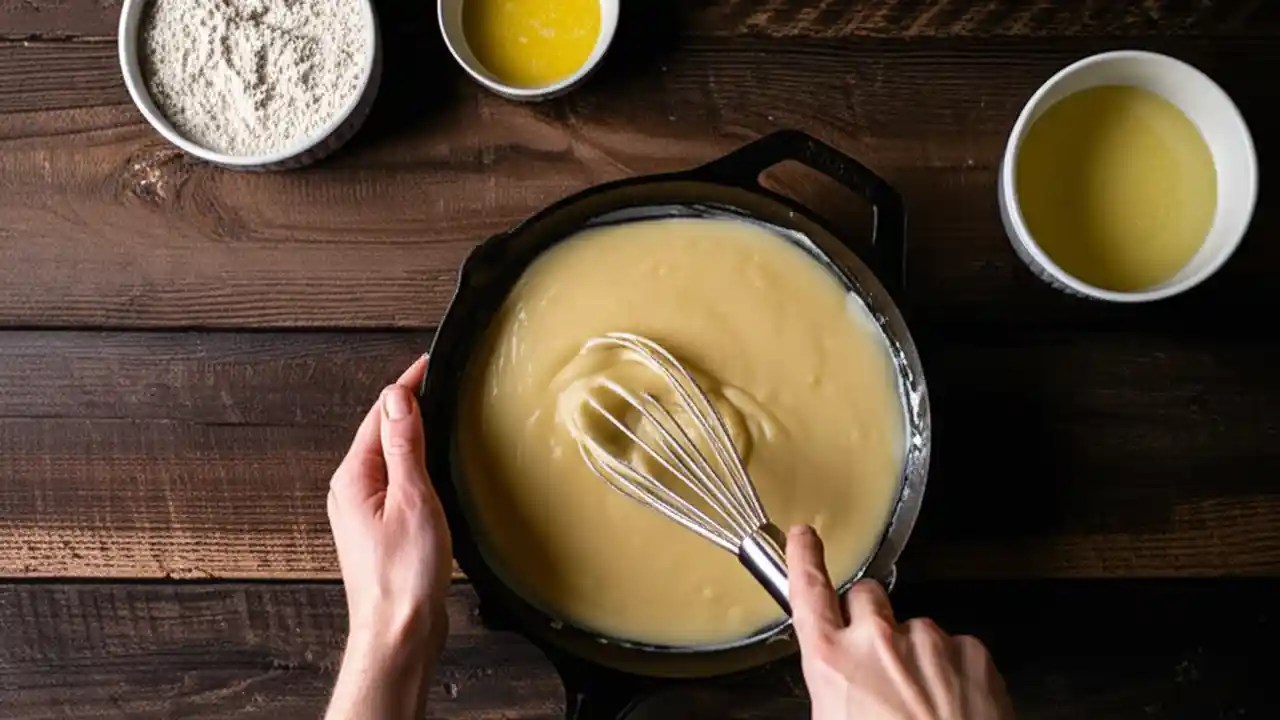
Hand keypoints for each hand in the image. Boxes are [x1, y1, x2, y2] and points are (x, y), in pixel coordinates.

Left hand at [325, 356, 451, 719]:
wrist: (399, 632)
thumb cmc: (404, 577)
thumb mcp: (412, 498)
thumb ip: (404, 446)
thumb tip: (397, 397)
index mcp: (353, 479)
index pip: (379, 415)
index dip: (405, 386)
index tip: (427, 364)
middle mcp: (351, 493)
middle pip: (379, 433)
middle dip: (406, 404)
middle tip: (433, 380)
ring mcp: (364, 513)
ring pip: (388, 459)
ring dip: (409, 434)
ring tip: (433, 412)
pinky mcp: (381, 531)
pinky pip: (396, 483)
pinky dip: (414, 465)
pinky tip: (430, 467)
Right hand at [787, 526, 1012, 719]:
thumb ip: (832, 690)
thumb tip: (839, 686)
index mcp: (833, 661)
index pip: (810, 589)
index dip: (804, 558)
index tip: (804, 538)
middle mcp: (879, 641)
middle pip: (868, 597)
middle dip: (870, 619)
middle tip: (878, 663)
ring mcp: (930, 642)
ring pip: (916, 629)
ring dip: (916, 655)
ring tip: (923, 705)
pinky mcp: (973, 654)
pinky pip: (956, 649)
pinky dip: (953, 672)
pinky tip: (951, 707)